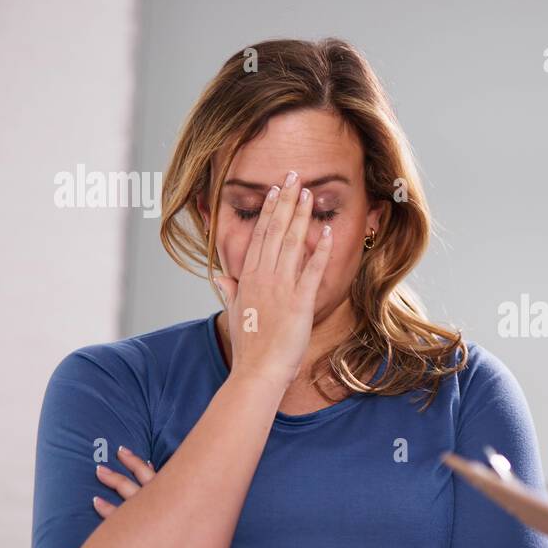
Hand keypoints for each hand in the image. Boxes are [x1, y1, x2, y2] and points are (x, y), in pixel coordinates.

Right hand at [212, 170, 333, 388]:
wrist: (257, 370)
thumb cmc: (248, 347)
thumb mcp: (234, 314)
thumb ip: (228, 292)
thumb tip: (220, 278)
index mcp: (248, 278)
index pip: (259, 235)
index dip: (269, 210)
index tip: (275, 190)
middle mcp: (263, 277)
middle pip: (274, 230)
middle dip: (285, 202)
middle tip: (294, 177)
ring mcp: (280, 287)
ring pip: (291, 243)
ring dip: (301, 216)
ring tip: (309, 193)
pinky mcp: (299, 302)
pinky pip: (312, 270)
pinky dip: (319, 249)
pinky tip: (327, 231)